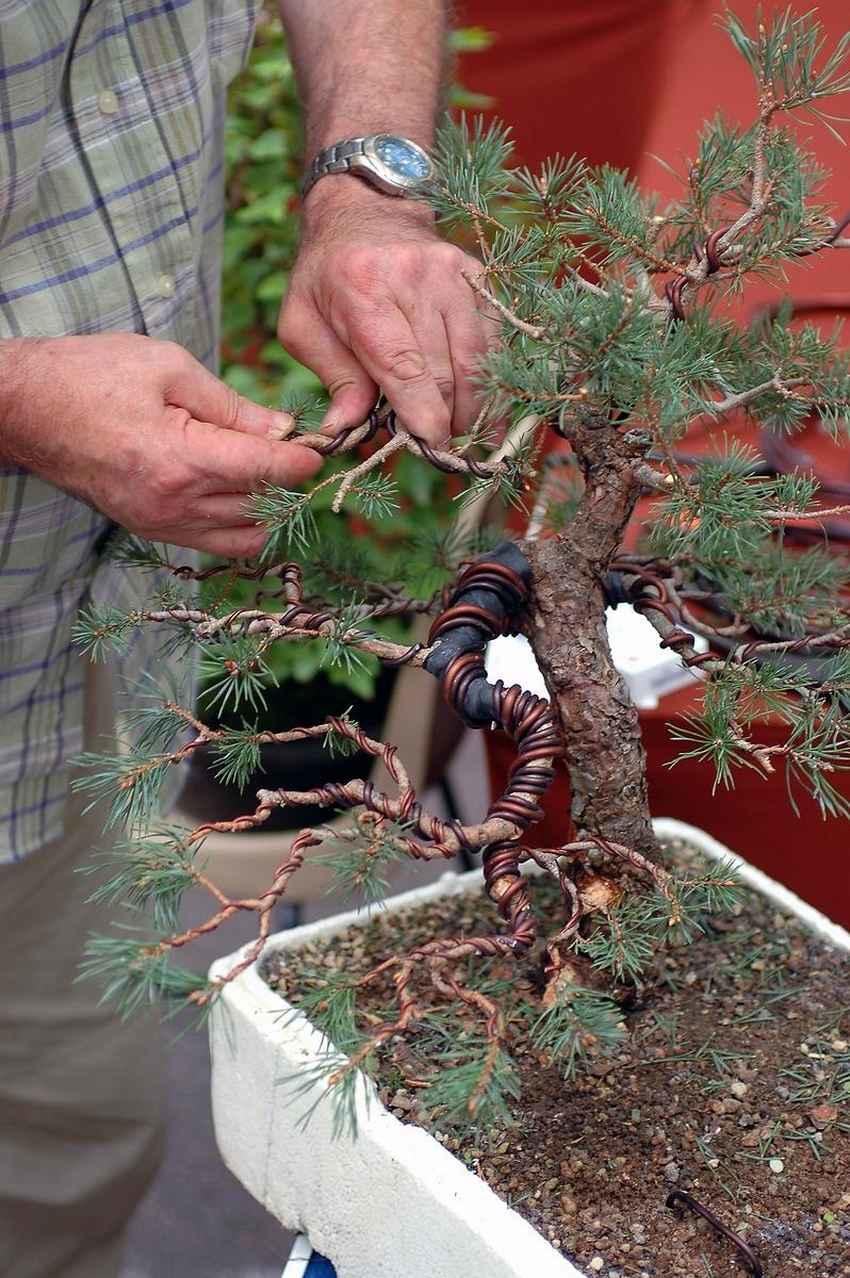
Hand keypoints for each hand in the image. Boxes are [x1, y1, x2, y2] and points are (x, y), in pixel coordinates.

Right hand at [0, 334, 320, 557]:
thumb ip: (233, 407)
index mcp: (182, 459)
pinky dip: (240, 524)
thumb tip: (284, 431)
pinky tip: (241, 492)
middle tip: (299, 450)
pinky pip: (216, 544)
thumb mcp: (169, 368)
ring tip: (271, 471)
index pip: (270, 471)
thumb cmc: (90, 375)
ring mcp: (162, 525)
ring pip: (247, 536)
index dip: (305, 458)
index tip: (319, 445)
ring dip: (270, 508)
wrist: (26, 409)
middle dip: (291, 481)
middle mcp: (175, 504)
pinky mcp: (152, 531)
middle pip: (265, 507)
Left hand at [277, 183, 494, 445]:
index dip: (422, 412)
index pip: (402, 365)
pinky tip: (483, 406)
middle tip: (439, 447)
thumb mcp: (303, 324)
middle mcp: (413, 277)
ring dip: (474, 405)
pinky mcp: (476, 276)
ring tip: (463, 431)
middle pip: (444, 369)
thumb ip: (332, 377)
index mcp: (362, 290)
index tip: (431, 444)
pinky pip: (493, 338)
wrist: (363, 210)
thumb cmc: (326, 277)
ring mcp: (451, 273)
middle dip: (446, 418)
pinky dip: (491, 377)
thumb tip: (345, 428)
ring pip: (476, 358)